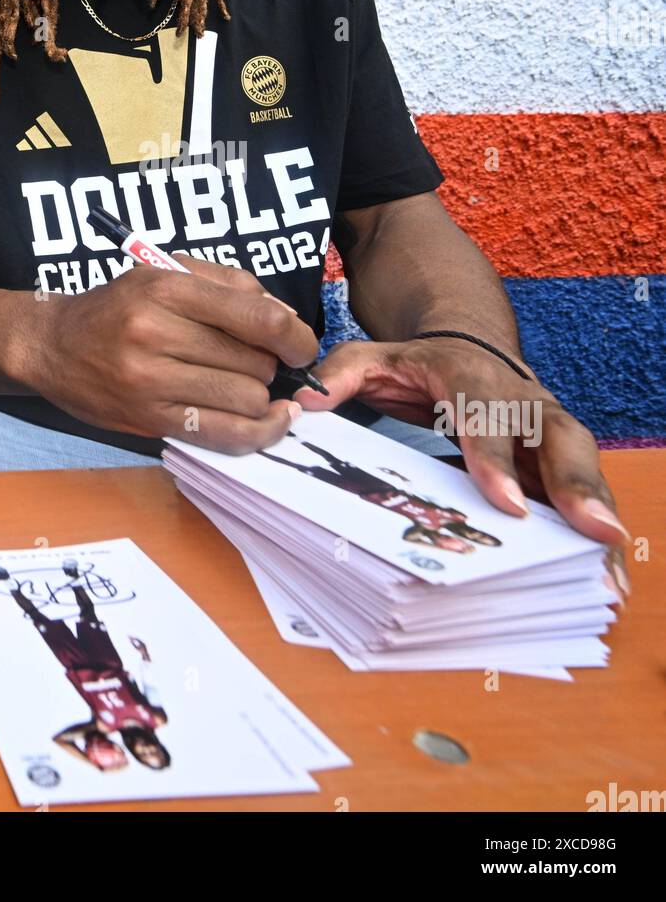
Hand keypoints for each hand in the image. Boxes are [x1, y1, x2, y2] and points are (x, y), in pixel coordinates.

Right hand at [24, 257, 318, 454]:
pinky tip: (270, 420)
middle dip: (271, 365)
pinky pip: (224, 435)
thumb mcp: (168, 273)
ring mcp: (150, 382)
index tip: (301, 345)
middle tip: (259, 362)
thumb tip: (289, 321)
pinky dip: (259, 432)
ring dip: (260, 396)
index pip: (259, 319)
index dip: (297, 337)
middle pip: (255, 362)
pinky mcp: (149, 420)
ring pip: (246, 399)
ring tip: (246, 384)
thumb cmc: (120, 306)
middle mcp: (156, 334)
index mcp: (167, 290)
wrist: (52, 345)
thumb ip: (232, 286)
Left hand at [293, 336, 630, 595]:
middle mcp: (521, 399)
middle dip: (576, 484)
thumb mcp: (372, 357)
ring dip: (599, 513)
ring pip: (583, 465)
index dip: (498, 459)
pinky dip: (600, 528)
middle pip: (557, 437)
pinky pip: (587, 489)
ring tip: (610, 569)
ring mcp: (547, 426)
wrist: (468, 340)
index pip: (486, 417)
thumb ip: (339, 375)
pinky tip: (609, 574)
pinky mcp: (559, 454)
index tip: (509, 504)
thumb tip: (304, 400)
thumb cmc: (418, 362)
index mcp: (472, 376)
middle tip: (593, 531)